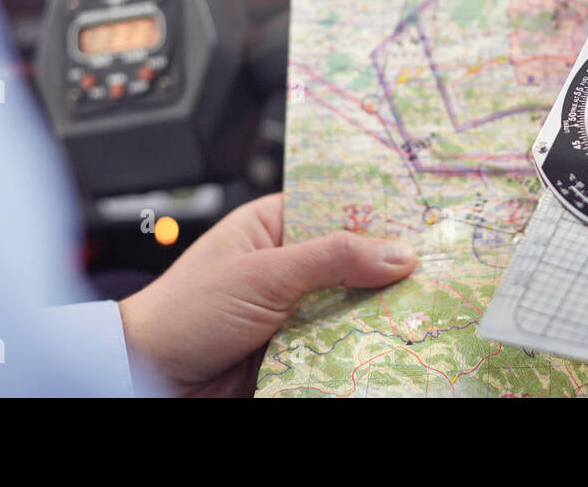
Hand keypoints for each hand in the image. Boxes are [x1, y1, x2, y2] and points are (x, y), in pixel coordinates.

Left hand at [119, 193, 417, 396]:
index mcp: (274, 224)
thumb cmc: (186, 311)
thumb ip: (333, 259)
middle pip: (354, 260)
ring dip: (380, 310)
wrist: (147, 377)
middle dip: (389, 269)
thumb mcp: (265, 274)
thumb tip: (398, 252)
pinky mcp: (296, 348)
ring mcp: (293, 308)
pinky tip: (395, 342)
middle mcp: (287, 263)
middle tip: (440, 270)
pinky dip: (363, 345)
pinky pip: (341, 343)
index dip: (381, 215)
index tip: (428, 220)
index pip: (340, 209)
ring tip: (427, 308)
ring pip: (352, 304)